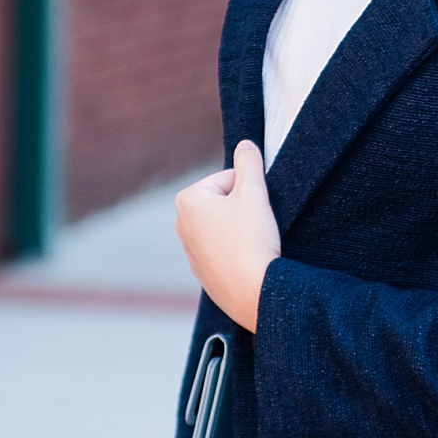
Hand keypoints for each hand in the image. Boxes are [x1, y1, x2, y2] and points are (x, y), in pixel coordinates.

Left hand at [175, 140, 280, 331]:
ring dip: (242, 229)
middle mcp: (181, 223)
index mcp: (187, 200)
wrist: (252, 293)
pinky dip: (237, 250)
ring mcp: (189, 249)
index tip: (256, 211)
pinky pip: (224, 248)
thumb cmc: (251, 241)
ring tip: (252, 246)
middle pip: (225, 200)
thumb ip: (249, 163)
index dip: (250, 190)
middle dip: (243, 209)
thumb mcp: (254, 193)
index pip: (229, 179)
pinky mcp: (202, 270)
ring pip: (225, 224)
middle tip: (255, 228)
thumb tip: (245, 144)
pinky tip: (247, 261)